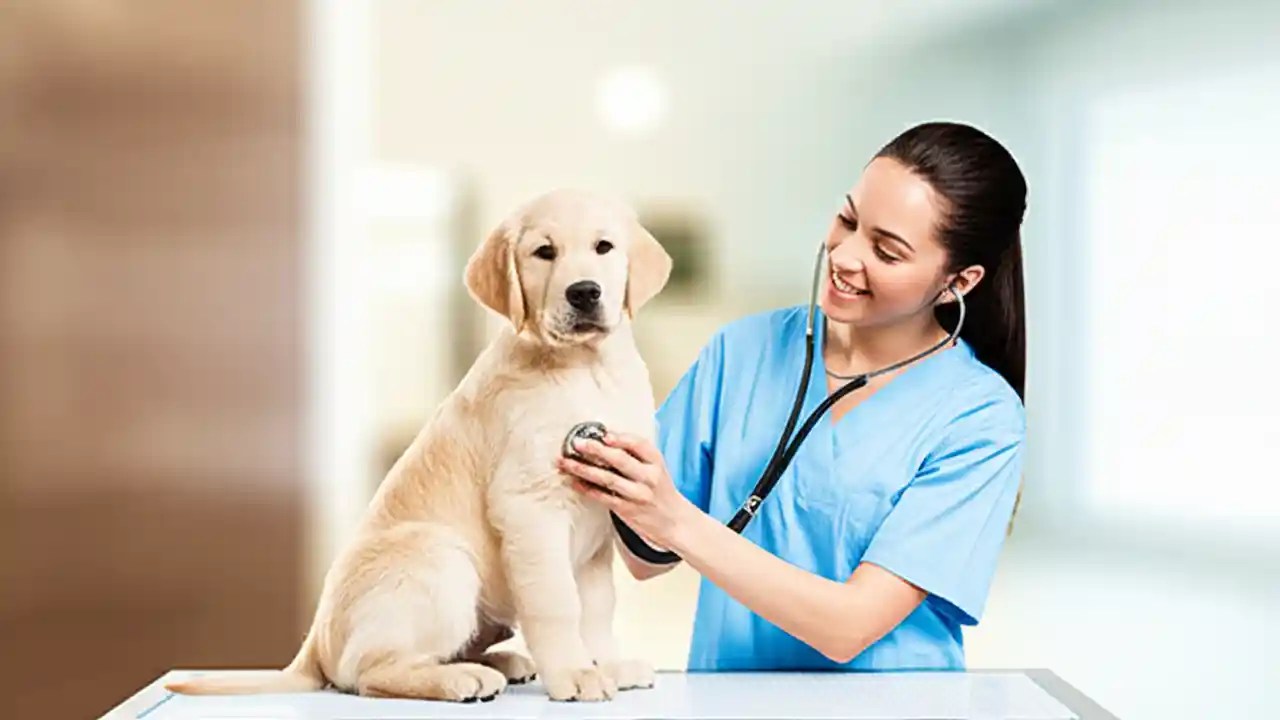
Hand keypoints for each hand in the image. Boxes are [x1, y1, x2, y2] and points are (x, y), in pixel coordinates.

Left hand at [555, 431, 694, 551]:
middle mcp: (648, 477)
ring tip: (565, 462)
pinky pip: (603, 497)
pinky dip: (586, 489)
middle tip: (577, 443)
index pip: (639, 444)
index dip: (621, 438)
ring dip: (583, 469)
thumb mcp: (656, 468)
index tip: (603, 434)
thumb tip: (605, 438)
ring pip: (607, 479)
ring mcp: (637, 495)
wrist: (674, 521)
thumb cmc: (660, 490)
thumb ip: (636, 454)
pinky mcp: (627, 510)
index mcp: (656, 462)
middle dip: (596, 450)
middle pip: (620, 460)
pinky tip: (573, 482)